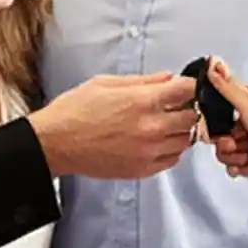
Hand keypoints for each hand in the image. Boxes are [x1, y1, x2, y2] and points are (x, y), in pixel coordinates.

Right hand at [27, 71, 198, 178]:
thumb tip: (167, 77)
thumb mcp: (106, 83)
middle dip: (187, 107)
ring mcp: (149, 151)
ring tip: (164, 124)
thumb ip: (142, 81)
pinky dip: (171, 149)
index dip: (189, 85)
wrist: (56, 143)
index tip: (185, 86)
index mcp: (143, 101)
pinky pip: (173, 160)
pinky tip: (156, 141)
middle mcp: (151, 127)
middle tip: (175, 105)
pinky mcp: (143, 170)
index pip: (187, 90)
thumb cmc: (75, 111)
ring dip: (180, 130)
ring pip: (186, 140)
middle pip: (192, 116)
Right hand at [204, 59, 247, 177]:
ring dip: (232, 157)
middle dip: (222, 145)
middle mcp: (242, 128)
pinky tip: (242, 164)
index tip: (212, 129)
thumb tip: (212, 64)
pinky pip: (236, 168)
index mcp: (240, 110)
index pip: (215, 119)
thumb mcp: (247, 100)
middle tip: (232, 143)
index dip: (210, 127)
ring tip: (245, 153)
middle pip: (218, 140)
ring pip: (225, 156)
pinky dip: (236, 168)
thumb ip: (226, 85)